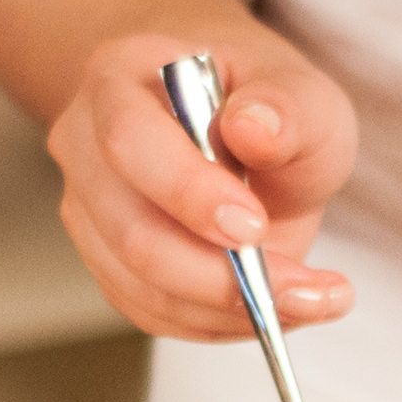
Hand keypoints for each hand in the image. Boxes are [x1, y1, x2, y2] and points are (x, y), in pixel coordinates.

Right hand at [46, 29, 358, 339]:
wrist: (246, 137)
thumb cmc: (268, 109)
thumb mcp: (301, 93)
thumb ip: (287, 108)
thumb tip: (255, 129)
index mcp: (120, 78)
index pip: (130, 140)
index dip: (187, 192)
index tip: (255, 225)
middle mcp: (87, 147)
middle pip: (133, 234)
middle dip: (222, 277)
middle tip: (308, 290)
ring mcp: (91, 212)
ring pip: (144, 288)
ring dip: (234, 311)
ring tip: (315, 300)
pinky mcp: (112, 265)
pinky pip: (157, 314)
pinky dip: (223, 324)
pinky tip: (279, 307)